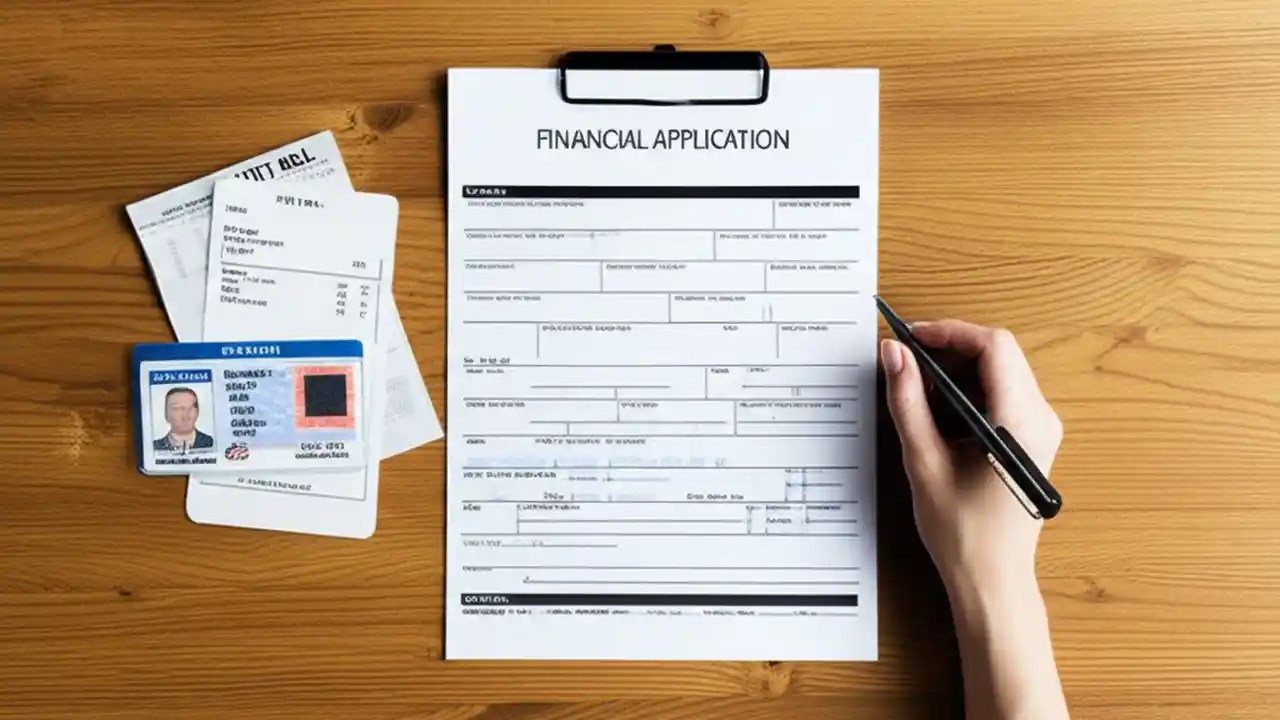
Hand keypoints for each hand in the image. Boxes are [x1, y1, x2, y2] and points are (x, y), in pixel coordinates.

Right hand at [881, 320, 1062, 595]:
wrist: (992, 578)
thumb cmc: (963, 532)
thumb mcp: (924, 461)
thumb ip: (907, 402)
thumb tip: (895, 355)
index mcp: (1020, 422)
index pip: (993, 346)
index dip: (950, 331)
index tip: (911, 336)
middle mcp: (1040, 418)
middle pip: (998, 353)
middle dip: (949, 349)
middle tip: (906, 361)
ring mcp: (1039, 427)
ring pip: (999, 370)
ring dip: (956, 370)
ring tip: (917, 392)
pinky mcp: (1030, 436)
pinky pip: (1001, 393)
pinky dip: (967, 390)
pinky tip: (937, 414)